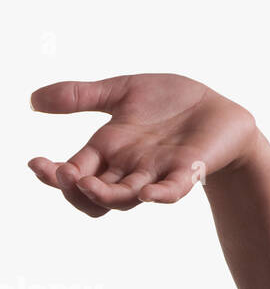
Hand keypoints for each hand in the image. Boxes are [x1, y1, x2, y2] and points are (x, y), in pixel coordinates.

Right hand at [28, 74, 258, 215]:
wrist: (217, 108)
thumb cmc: (171, 103)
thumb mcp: (122, 91)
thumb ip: (81, 96)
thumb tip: (32, 99)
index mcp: (109, 149)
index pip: (73, 171)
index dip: (52, 174)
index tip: (36, 163)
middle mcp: (128, 166)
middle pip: (93, 193)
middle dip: (74, 188)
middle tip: (63, 173)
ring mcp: (158, 171)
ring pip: (125, 197)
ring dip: (105, 195)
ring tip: (88, 185)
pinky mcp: (189, 170)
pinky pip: (172, 190)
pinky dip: (160, 194)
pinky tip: (148, 194)